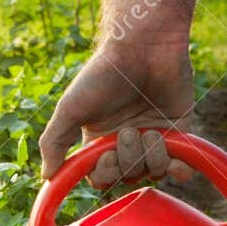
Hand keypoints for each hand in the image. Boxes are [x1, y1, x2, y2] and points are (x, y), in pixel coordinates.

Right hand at [38, 41, 195, 185]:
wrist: (144, 48)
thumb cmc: (103, 75)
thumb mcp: (70, 108)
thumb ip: (54, 142)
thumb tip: (46, 177)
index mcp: (99, 139)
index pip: (101, 177)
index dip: (105, 173)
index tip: (106, 154)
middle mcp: (126, 142)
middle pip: (128, 176)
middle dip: (129, 159)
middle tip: (130, 131)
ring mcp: (153, 138)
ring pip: (154, 172)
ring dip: (153, 157)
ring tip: (151, 131)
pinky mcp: (179, 132)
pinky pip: (181, 168)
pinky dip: (179, 170)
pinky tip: (174, 158)